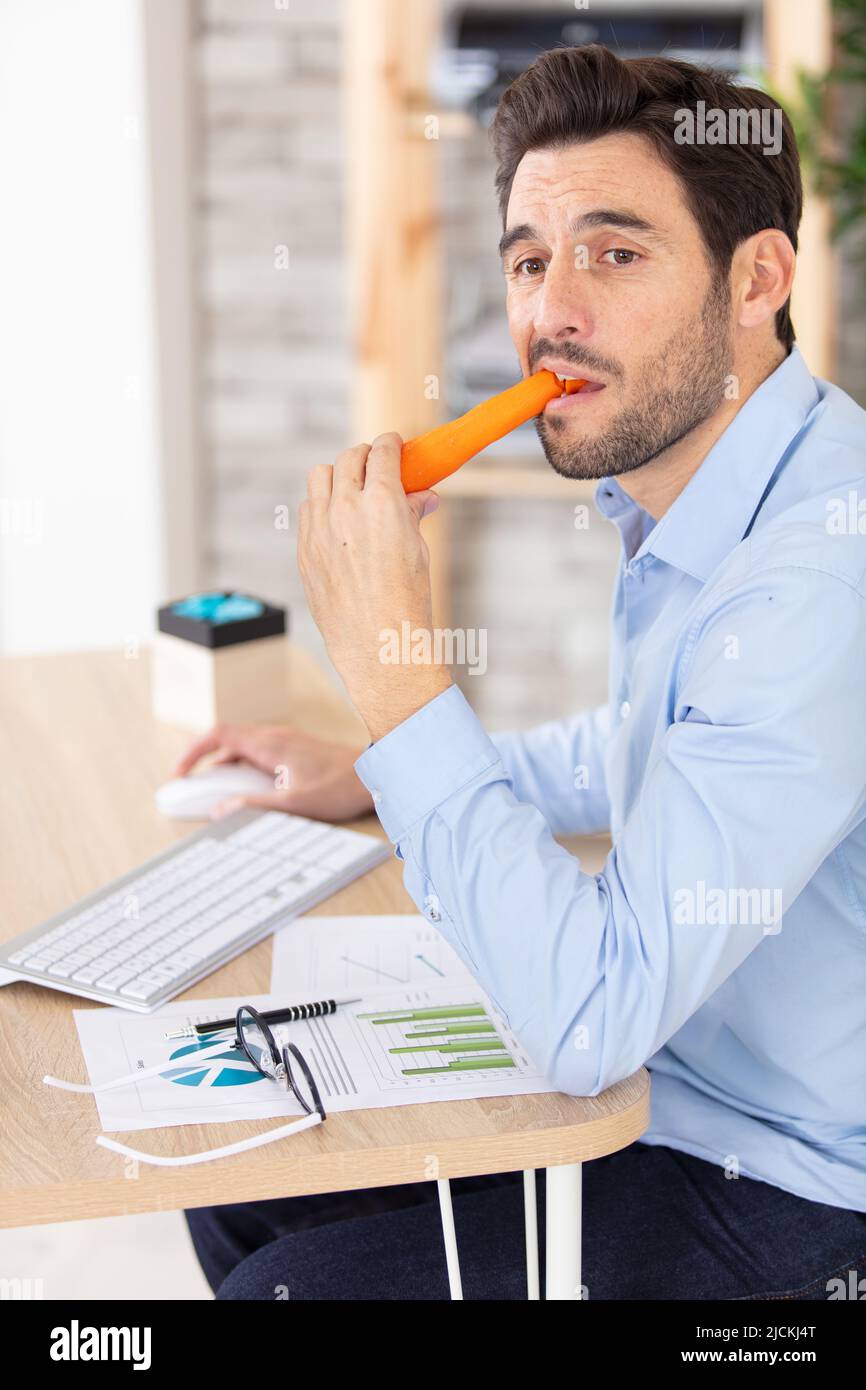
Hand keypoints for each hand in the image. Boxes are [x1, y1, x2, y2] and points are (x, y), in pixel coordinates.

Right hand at [172, 723, 373, 821]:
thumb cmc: (340, 787)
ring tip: (217, 797)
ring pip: (242, 749)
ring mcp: (284, 741)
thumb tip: (219, 810)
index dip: (193, 751)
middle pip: (226, 742)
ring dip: (226, 770)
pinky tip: (247, 794)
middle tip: (193, 791)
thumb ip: (254, 806)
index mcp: (269, 743)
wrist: (375, 775)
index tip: (180, 774)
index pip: (218, 734)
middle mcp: (274, 736)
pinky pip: (258, 755)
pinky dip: (244, 771)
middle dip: (204, 764)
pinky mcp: (294, 750)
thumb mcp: (293, 803)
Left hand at [298, 432, 452, 740]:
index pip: (382, 452)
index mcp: (381, 503)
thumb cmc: (408, 601)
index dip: (391, 444)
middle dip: (364, 456)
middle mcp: (345, 510)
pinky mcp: (304, 551)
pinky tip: (338, 521)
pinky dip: (322, 505)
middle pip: (348, 459)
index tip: (395, 445)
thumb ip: (414, 514)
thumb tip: (424, 496)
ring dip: (338, 475)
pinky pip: (308, 511)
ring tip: (353, 490)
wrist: (379, 647)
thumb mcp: (419, 550)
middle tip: (376, 466)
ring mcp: (318, 531)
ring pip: (319, 478)